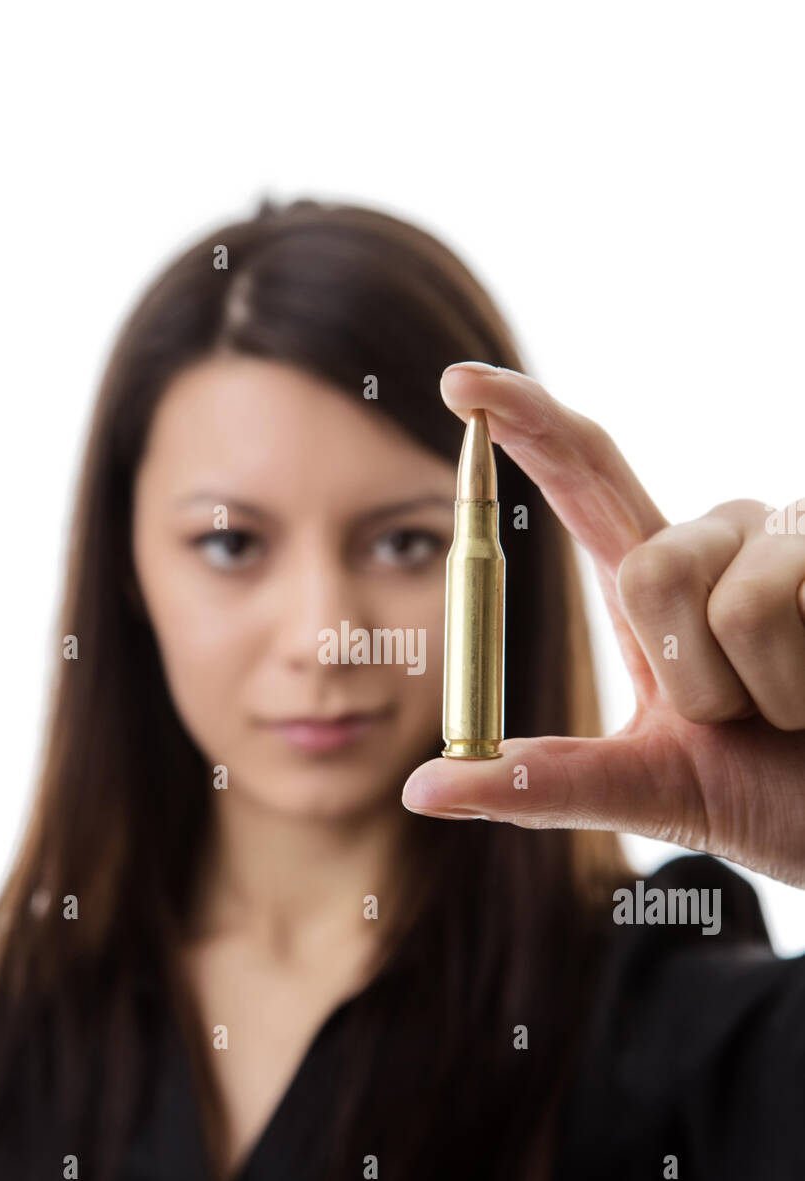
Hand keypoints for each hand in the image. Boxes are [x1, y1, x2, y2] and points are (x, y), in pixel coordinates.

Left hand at [402, 362, 804, 889]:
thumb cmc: (771, 789)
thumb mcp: (650, 789)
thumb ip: (543, 783)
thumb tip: (422, 788)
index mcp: (655, 574)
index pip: (582, 474)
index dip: (524, 423)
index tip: (459, 383)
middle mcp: (719, 534)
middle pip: (647, 570)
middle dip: (689, 675)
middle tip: (741, 719)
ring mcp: (789, 534)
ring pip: (721, 601)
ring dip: (750, 692)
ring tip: (793, 707)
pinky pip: (774, 608)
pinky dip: (796, 691)